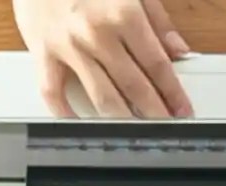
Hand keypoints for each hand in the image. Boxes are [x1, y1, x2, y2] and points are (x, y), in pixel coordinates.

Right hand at [13, 0, 193, 117]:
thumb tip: (179, 50)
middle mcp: (97, 33)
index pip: (157, 64)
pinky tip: (79, 125)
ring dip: (122, 119)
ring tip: (136, 131)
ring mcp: (69, 46)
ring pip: (101, 96)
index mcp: (124, 14)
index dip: (173, 92)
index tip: (182, 109)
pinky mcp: (42, 53)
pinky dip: (65, 114)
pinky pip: (53, 92)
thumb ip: (158, 20)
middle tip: (165, 126)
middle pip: (134, 85)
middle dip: (154, 112)